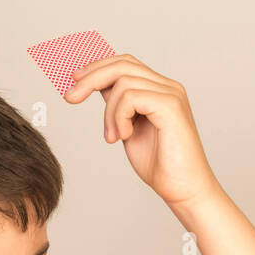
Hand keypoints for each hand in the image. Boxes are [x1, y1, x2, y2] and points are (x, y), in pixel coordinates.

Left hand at [63, 54, 219, 206]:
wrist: (183, 190)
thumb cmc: (161, 165)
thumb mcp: (128, 129)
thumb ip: (118, 106)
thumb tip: (96, 85)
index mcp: (161, 90)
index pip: (125, 64)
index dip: (97, 68)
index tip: (74, 83)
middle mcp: (169, 87)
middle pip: (122, 64)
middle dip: (90, 78)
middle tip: (70, 97)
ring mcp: (171, 95)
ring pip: (122, 81)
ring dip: (108, 111)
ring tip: (113, 137)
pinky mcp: (170, 106)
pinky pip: (131, 96)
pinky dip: (119, 116)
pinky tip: (124, 136)